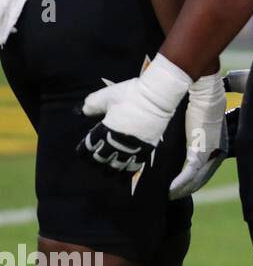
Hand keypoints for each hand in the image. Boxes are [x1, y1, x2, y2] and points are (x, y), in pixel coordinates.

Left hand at [80, 54, 191, 173]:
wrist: (158, 96)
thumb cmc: (131, 94)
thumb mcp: (106, 96)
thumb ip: (91, 105)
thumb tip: (81, 112)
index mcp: (105, 129)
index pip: (89, 146)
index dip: (84, 150)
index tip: (82, 152)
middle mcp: (117, 142)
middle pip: (102, 158)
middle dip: (96, 160)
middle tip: (94, 161)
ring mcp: (133, 146)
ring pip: (118, 164)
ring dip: (112, 168)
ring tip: (109, 171)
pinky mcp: (147, 147)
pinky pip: (137, 163)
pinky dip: (130, 169)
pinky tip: (127, 171)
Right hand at [168, 72, 228, 199]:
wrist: (203, 89)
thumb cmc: (198, 99)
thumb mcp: (195, 119)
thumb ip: (190, 129)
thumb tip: (177, 132)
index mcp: (218, 143)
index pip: (206, 168)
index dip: (194, 179)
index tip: (180, 186)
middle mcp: (218, 151)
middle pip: (202, 178)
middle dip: (187, 189)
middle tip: (171, 196)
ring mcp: (211, 152)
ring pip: (196, 180)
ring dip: (182, 190)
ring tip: (168, 196)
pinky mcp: (201, 151)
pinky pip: (189, 174)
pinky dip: (179, 184)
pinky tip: (169, 191)